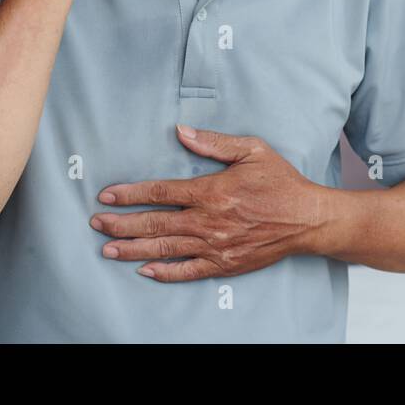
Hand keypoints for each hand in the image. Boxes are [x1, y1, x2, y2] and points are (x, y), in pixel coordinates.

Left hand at [89, 126, 325, 281]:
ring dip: (133, 249)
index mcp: (212, 191)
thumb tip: (182, 133)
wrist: (307, 219)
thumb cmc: (281, 182)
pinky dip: (164, 272)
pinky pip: (188, 271)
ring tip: (107, 249)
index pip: (161, 193)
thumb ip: (214, 143)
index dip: (130, 194)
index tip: (108, 195)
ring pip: (164, 249)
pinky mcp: (225, 264)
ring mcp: (215, 246)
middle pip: (154, 224)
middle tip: (97, 224)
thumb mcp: (252, 151)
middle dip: (121, 224)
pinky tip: (145, 270)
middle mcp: (208, 221)